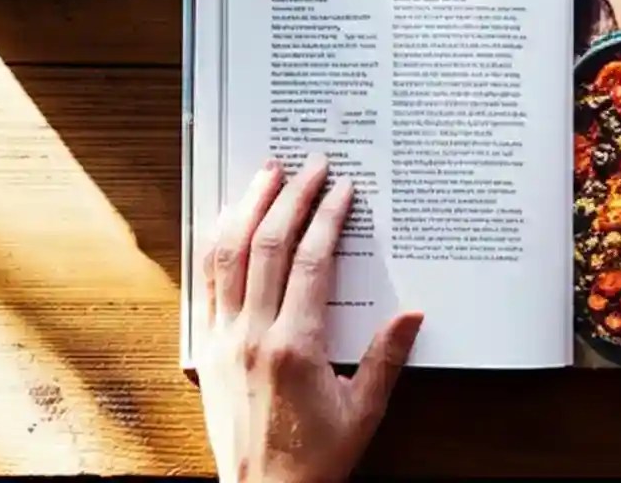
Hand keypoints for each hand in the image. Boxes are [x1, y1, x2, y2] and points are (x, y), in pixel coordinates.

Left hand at [197, 153, 423, 482]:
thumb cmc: (316, 458)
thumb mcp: (364, 410)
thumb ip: (387, 357)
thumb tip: (414, 312)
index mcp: (295, 346)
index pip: (311, 262)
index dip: (327, 219)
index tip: (342, 190)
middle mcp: (252, 334)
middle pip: (266, 246)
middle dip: (290, 198)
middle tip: (310, 166)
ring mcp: (223, 339)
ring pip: (227, 256)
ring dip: (247, 208)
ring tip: (265, 174)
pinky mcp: (207, 348)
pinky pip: (206, 283)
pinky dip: (217, 244)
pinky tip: (229, 221)